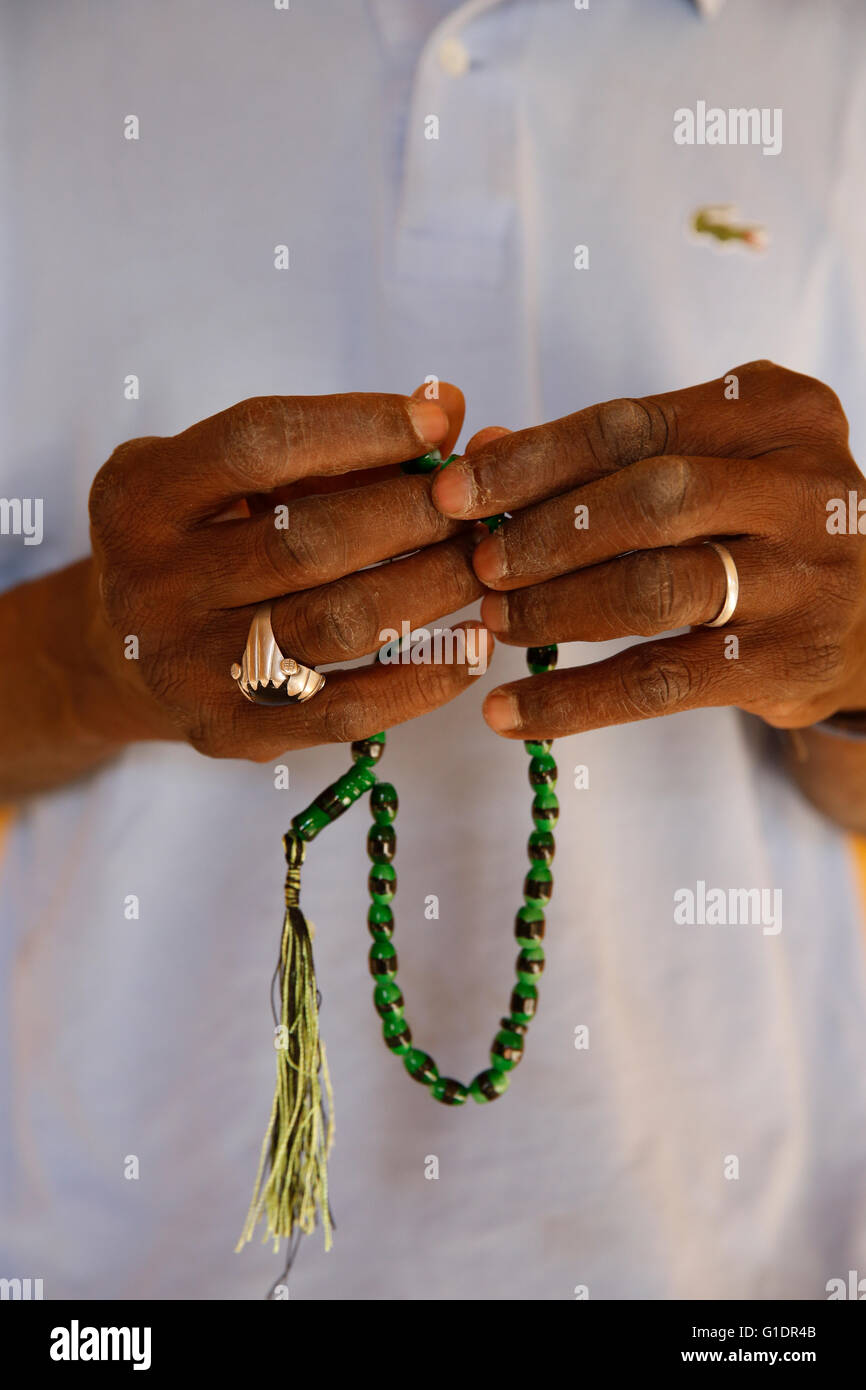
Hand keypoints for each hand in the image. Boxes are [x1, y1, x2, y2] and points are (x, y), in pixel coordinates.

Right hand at [84, 385, 489, 759]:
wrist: (125, 655)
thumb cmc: (208, 540)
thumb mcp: (240, 476)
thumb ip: (336, 438)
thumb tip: (450, 406)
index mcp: (143, 494)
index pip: (260, 444)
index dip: (359, 427)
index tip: (437, 426)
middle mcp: (152, 581)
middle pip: (310, 540)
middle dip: (414, 515)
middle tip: (479, 506)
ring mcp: (188, 666)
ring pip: (338, 623)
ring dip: (432, 588)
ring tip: (485, 564)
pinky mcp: (230, 731)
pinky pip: (348, 711)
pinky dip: (425, 678)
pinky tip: (475, 646)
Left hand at [431, 361, 865, 739]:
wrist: (865, 619)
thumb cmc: (756, 527)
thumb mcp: (706, 465)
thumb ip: (602, 457)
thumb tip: (477, 462)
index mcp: (777, 412)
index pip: (634, 425)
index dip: (533, 459)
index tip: (453, 491)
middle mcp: (804, 487)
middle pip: (650, 499)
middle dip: (547, 533)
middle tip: (478, 564)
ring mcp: (803, 579)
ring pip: (657, 589)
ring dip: (556, 609)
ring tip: (493, 624)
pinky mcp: (785, 663)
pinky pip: (660, 683)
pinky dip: (574, 700)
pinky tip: (509, 712)